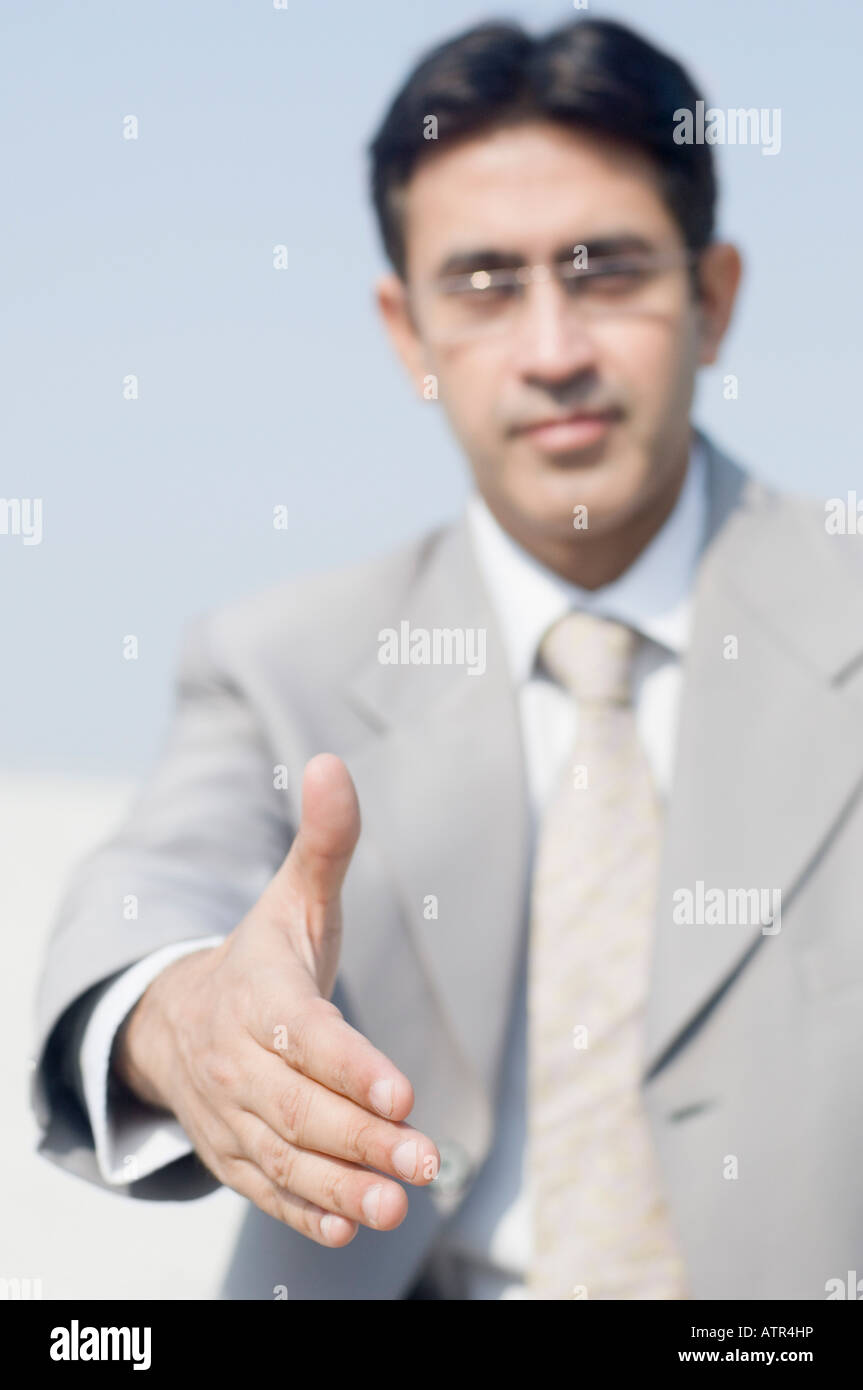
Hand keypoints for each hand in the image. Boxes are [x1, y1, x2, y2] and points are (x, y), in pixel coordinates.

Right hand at [114, 753, 439, 1245]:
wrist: (175, 1019)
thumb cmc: (261, 957)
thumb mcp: (293, 898)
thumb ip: (325, 842)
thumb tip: (333, 762)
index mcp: (257, 995)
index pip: (304, 1036)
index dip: (350, 1066)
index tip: (403, 1094)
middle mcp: (236, 1060)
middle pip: (300, 1107)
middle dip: (361, 1139)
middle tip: (425, 1162)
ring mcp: (230, 1113)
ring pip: (284, 1156)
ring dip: (339, 1185)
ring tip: (396, 1206)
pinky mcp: (233, 1153)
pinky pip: (263, 1188)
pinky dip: (302, 1211)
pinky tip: (345, 1228)